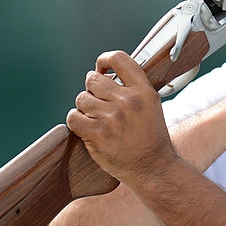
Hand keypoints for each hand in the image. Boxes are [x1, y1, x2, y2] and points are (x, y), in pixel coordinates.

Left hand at [66, 50, 176, 182]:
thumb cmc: (150, 136)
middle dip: (92, 90)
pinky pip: (73, 117)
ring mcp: (112, 118)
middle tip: (100, 103)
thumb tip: (103, 74)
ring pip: (81, 98)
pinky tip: (88, 127)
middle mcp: (128, 101)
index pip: (118, 59)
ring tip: (97, 119)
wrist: (153, 167)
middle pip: (93, 79)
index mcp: (143, 90)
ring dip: (85, 108)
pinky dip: (77, 121)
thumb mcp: (151, 104)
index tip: (101, 68)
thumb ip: (131, 87)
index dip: (104, 60)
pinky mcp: (97, 134)